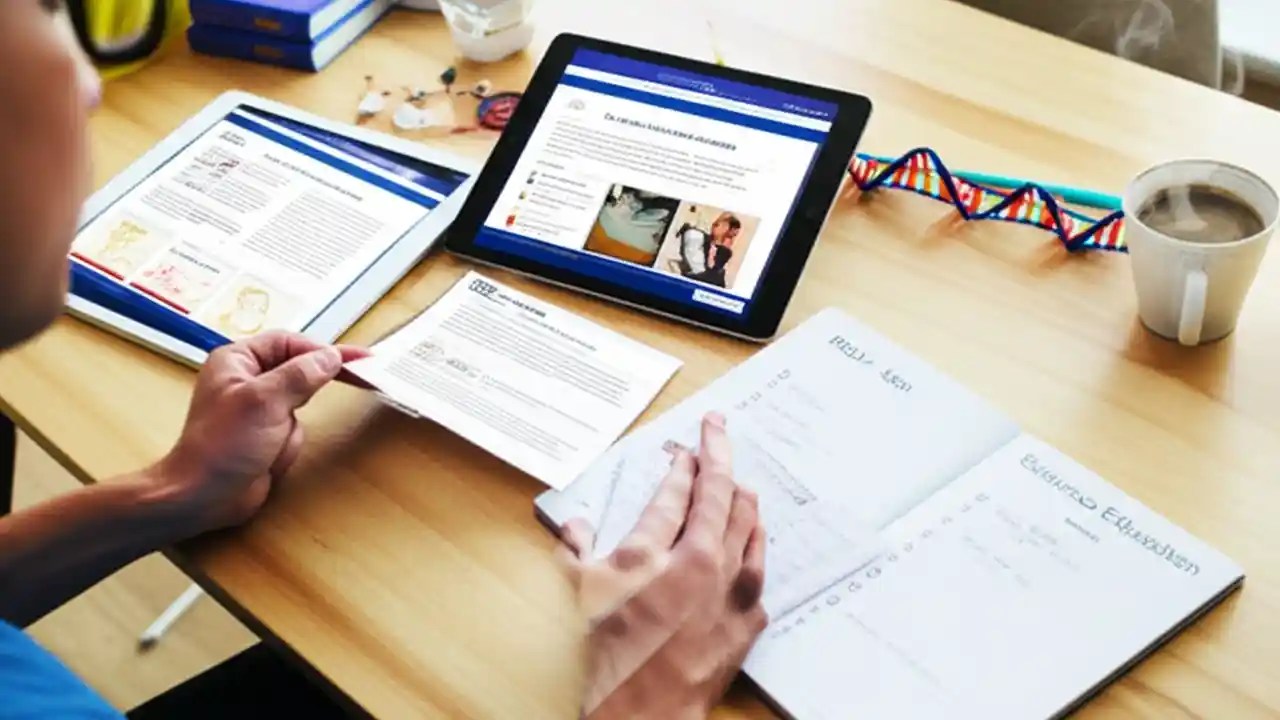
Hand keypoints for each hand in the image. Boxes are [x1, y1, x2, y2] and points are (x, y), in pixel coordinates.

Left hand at [153, 331, 368, 533]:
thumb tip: (332, 356)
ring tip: (270, 444)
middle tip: (350, 386)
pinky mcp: (264, 434)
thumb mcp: (266, 402)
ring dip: (291, 429)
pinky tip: (268, 459)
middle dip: (306, 392)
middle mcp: (246, 379)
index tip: (358, 359)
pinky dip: (287, 445)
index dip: (324, 350)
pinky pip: (294, 430)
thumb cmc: (223, 445)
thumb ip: (302, 374)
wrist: (203, 498)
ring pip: (301, 405)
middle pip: (298, 372)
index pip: (290, 343)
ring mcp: (256, 408)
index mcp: (237, 361)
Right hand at [559, 412, 767, 719]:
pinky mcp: (749, 617)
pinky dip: (755, 543)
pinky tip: (753, 537)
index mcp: (656, 551)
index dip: (686, 461)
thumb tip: (576, 526)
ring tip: (738, 479)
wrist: (650, 711)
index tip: (690, 445)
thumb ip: (577, 551)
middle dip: (720, 455)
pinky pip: (759, 566)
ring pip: (749, 523)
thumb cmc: (616, 655)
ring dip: (742, 495)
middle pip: (722, 493)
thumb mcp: (582, 597)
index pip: (678, 490)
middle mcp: (702, 561)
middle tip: (718, 432)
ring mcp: (733, 589)